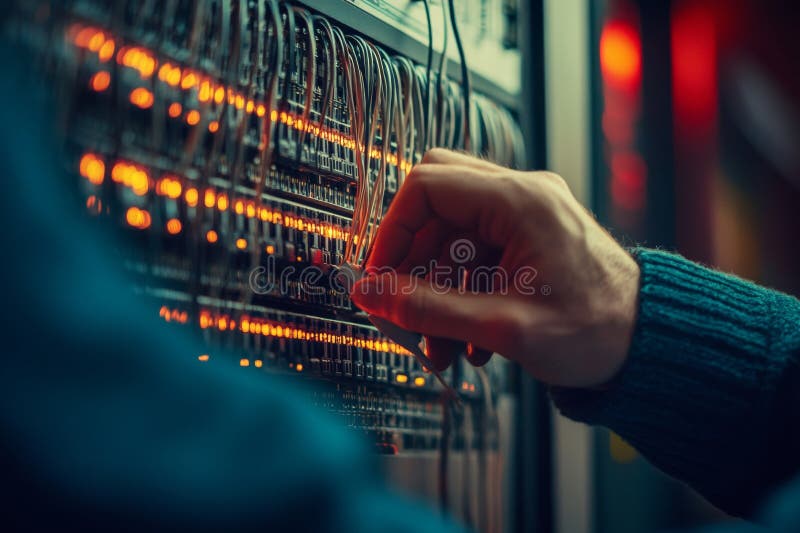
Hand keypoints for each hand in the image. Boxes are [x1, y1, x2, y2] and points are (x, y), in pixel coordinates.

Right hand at [350, 149, 639, 387]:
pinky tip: (466, 337)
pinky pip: (475, 249)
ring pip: (452, 231)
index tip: (380, 277)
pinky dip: (459, 288)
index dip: (393, 232)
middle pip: (436, 202)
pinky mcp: (529, 236)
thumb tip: (372, 295)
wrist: (646, 344)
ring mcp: (527, 213)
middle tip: (401, 301)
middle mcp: (523, 195)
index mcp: (520, 202)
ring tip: (438, 343)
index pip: (426, 186)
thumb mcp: (502, 327)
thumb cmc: (596, 332)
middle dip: (412, 257)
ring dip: (435, 284)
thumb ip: (428, 308)